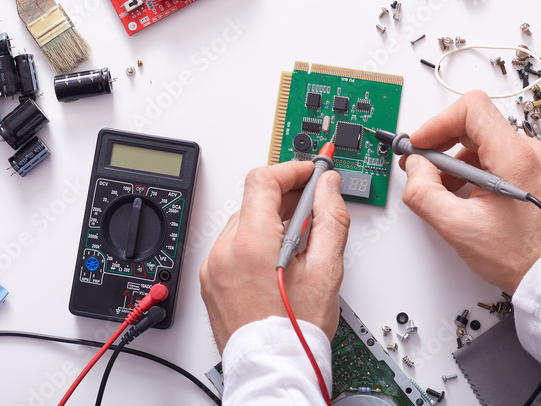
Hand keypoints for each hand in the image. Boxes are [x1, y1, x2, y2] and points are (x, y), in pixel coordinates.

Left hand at [200, 161, 350, 351]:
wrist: (274, 370)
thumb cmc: (297, 331)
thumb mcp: (326, 270)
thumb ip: (330, 218)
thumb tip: (329, 186)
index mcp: (251, 244)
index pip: (264, 180)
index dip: (292, 170)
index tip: (312, 172)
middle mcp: (224, 251)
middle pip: (254, 200)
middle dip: (286, 198)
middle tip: (314, 205)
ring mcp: (214, 267)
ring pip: (243, 223)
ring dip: (270, 222)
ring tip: (299, 243)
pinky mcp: (210, 281)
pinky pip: (232, 246)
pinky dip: (254, 244)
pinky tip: (278, 260)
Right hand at [400, 90, 540, 293]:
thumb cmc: (519, 257)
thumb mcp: (458, 227)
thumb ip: (424, 192)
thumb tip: (415, 168)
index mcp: (515, 156)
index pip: (471, 108)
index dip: (438, 122)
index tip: (422, 143)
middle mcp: (530, 152)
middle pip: (476, 123)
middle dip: (443, 142)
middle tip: (424, 165)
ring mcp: (536, 162)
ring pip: (485, 142)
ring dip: (458, 159)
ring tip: (447, 189)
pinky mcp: (536, 173)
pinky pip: (498, 157)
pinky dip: (475, 169)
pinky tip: (466, 195)